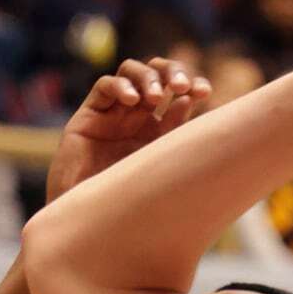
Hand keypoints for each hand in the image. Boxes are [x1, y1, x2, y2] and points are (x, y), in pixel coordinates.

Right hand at [45, 56, 211, 202]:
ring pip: (132, 72)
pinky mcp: (89, 116)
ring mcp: (114, 115)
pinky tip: (132, 100)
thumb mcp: (158, 166)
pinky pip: (104, 86)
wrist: (91, 221)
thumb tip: (188, 101)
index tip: (204, 93)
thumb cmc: (129, 204)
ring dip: (148, 77)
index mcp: (161, 131)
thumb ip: (172, 137)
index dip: (194, 86)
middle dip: (172, 72)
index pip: (180, 95)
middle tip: (181, 86)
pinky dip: (120, 86)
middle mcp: (138, 119)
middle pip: (158, 75)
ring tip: (156, 97)